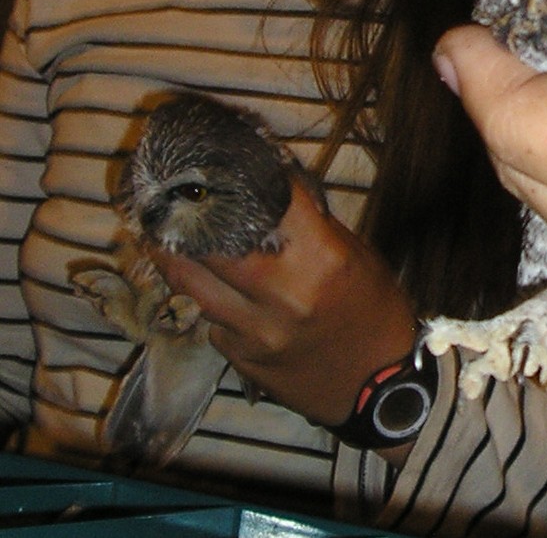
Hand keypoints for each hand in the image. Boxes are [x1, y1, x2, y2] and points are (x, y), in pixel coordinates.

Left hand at [153, 181, 416, 425]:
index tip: (216, 163)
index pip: (265, 203)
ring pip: (191, 283)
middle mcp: (283, 294)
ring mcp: (256, 330)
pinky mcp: (241, 358)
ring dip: (171, 254)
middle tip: (168, 196)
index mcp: (321, 260)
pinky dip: (203, 296)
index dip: (236, 177)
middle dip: (183, 216)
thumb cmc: (376, 310)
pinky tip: (203, 282)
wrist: (381, 388)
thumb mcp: (356, 257)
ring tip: (159, 231)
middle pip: (208, 244)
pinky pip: (208, 318)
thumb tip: (270, 190)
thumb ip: (311, 227)